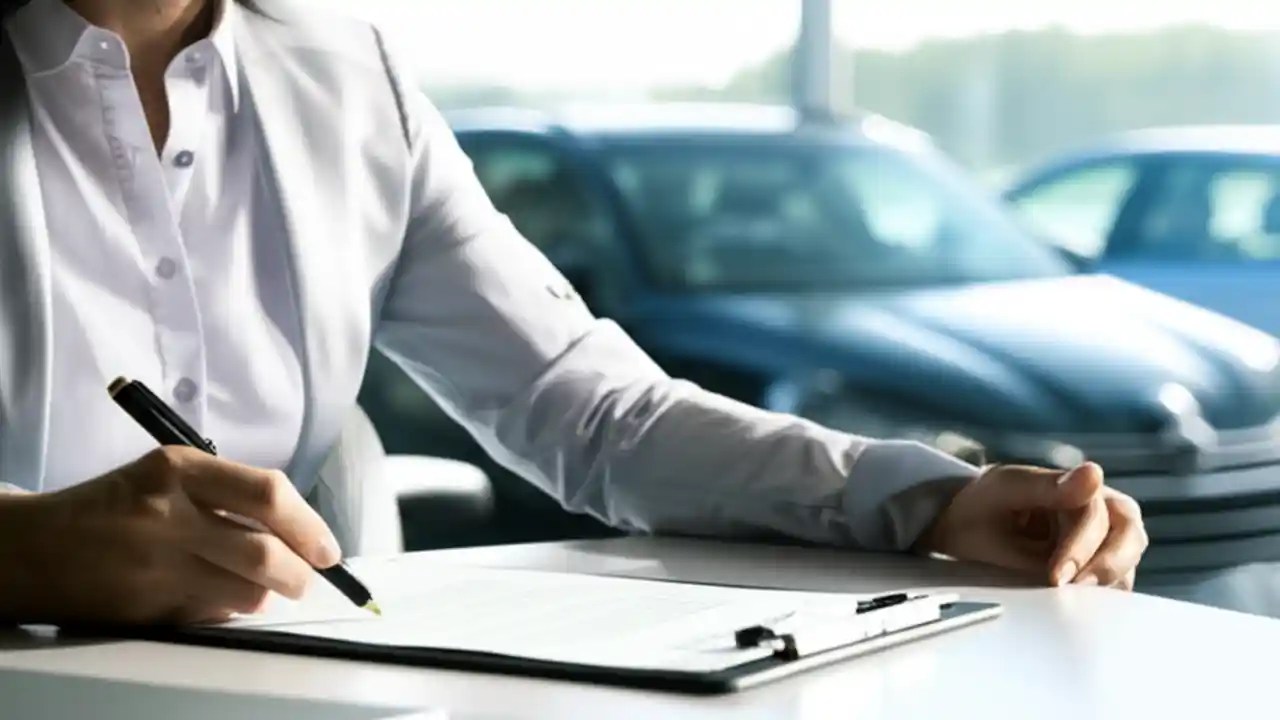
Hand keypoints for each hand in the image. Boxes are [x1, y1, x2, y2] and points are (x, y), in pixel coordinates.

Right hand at [1, 447, 339, 624]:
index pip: (267, 494)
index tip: (328, 549)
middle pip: (264, 554)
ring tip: (255, 585)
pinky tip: (212, 594)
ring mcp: (156, 565)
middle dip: (299, 573)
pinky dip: (227, 609)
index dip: (309, 525)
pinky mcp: (146, 606)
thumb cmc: (118, 504)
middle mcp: (169, 515)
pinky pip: (212, 615)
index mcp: (180, 469)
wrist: (35, 546)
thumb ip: (231, 495)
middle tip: (305, 578)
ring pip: (246, 593)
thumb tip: (298, 536)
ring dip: (263, 594)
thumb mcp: (170, 475)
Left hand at [917, 462, 1147, 588]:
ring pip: (1128, 565)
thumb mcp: (1004, 489)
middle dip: (1105, 568)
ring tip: (1067, 602)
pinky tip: (1072, 606)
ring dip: (1103, 584)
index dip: (1081, 546)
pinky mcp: (1098, 571)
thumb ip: (1047, 485)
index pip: (1100, 515)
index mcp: (1081, 488)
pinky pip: (1114, 587)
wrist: (964, 531)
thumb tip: (1094, 472)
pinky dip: (1099, 598)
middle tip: (1070, 591)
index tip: (1056, 576)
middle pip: (1130, 537)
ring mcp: (1104, 544)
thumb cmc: (984, 505)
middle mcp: (1103, 513)